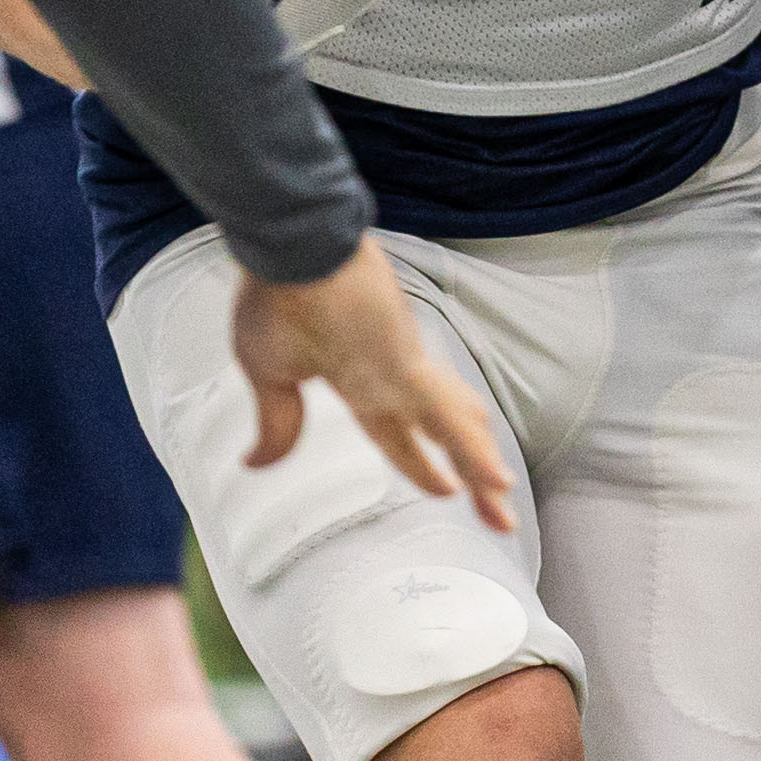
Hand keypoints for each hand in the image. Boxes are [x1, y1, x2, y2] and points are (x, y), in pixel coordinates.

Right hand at [232, 239, 518, 533]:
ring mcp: (404, 369)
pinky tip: (496, 480)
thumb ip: (277, 421)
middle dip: (470, 475)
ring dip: (481, 469)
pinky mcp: (407, 365)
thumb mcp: (269, 373)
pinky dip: (471, 452)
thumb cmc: (274, 295)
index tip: (449, 489)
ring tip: (504, 504)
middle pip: (441, 436)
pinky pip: (445, 420)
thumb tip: (255, 463)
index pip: (397, 434)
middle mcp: (391, 376)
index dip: (422, 463)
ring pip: (454, 430)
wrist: (288, 249)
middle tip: (499, 511)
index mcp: (359, 379)